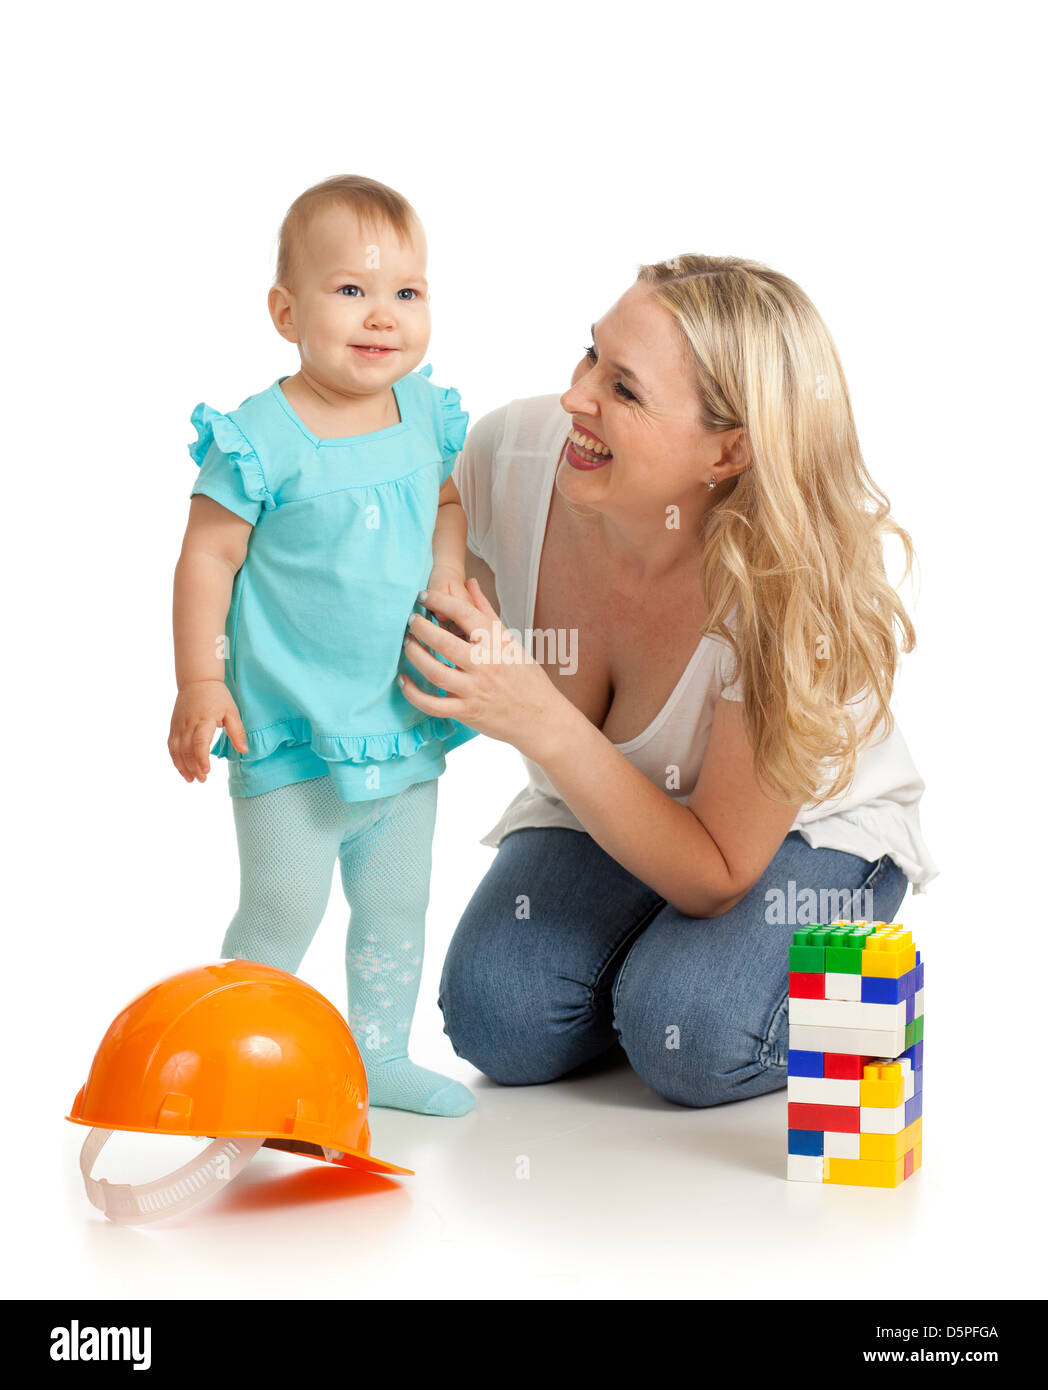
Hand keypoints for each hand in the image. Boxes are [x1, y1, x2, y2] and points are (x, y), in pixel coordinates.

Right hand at [168, 680, 247, 782]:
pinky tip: (182, 769)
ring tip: (191, 779)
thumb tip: (244, 750)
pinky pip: (171, 746)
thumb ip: (237, 731)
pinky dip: (175, 759)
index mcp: (204, 720)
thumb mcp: (232, 711)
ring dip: (182, 767)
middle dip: (194, 768)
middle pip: (187, 751)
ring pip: (176, 750)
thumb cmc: (217, 696)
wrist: (197, 681)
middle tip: (203, 780)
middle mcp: (188, 724)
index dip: (202, 758)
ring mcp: (178, 726)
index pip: (199, 743)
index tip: (207, 771)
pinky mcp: (173, 727)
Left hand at [398, 577, 568, 760]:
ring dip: (414, 655)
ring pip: (435, 671)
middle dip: (421, 628)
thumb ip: (486, 612)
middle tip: (410, 620)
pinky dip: (413, 693)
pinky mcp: (466, 712)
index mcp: (496, 643)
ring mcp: (474, 689)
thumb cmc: (526, 677)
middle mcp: (484, 664)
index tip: (423, 596)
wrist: (541, 718)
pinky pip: (433, 704)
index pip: (465, 613)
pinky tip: (403, 680)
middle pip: (444, 642)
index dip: (440, 601)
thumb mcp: (509, 641)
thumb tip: (470, 582)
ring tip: (406, 644)